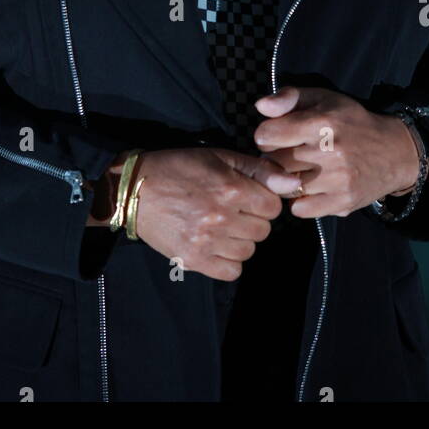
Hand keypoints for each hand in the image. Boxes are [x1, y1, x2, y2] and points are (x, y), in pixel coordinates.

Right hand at [132, 147, 301, 280]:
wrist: (135, 189)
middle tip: (232, 208)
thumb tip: (294, 183)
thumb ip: (259, 169)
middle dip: (253, 219)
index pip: (274, 207)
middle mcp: (222, 217)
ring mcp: (207, 242)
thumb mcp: (219, 157)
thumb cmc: (180, 167)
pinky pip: (231, 271)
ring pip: (249, 251)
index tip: (249, 196)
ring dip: (240, 240)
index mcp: (231, 188)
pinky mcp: (193, 260)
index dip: (264, 200)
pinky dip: (228, 261)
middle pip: (263, 230)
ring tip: (221, 225)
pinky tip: (216, 245)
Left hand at [252, 86, 420, 219]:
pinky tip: (310, 188)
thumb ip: (289, 98)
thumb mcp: (324, 98)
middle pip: (275, 162)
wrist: (394, 152)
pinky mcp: (343, 202)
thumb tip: (261, 107)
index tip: (275, 135)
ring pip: (285, 188)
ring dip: (285, 181)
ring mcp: (337, 180)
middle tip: (287, 153)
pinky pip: (300, 210)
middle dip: (274, 158)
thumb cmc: (352, 122)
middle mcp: (331, 152)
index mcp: (323, 122)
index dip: (266, 135)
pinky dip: (299, 201)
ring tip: (298, 170)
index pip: (269, 135)